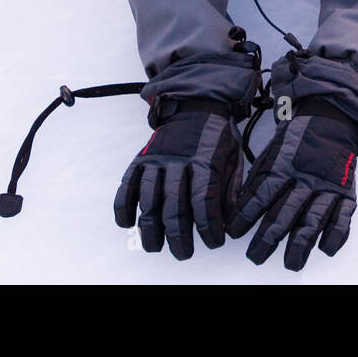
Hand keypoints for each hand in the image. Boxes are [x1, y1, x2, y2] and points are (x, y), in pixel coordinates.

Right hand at [114, 99, 243, 259]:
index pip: (203, 202)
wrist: (196, 103)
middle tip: (184, 253)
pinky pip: (127, 184)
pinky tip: (127, 223)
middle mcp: (177, 161)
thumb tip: (228, 221)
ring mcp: (156, 159)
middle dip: (178, 237)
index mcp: (204, 161)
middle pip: (174, 207)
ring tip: (155, 247)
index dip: (208, 227)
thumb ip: (231, 188)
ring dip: (150, 229)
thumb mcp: (234, 156)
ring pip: (148, 200)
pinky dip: (123, 206)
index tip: (213, 242)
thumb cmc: (218, 135)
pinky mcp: (141, 158)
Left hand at [225, 104, 357, 270]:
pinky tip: (325, 249)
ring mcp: (329, 185)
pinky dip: (336, 235)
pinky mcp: (347, 192)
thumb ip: (258, 180)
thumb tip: (237, 208)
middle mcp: (306, 177)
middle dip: (268, 239)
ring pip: (314, 220)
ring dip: (300, 245)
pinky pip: (343, 217)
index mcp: (284, 164)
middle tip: (254, 257)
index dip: (245, 216)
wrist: (331, 118)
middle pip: (285, 214)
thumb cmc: (296, 139)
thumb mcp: (272, 152)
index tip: (233, 233)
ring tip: (290, 264)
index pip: (261, 195)